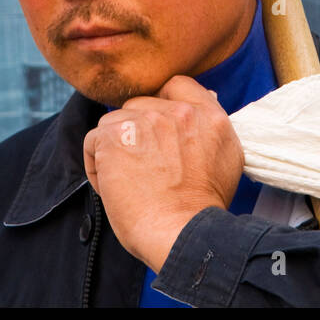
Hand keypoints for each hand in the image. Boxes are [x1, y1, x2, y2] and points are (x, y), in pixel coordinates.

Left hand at [82, 74, 244, 272]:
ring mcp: (146, 120)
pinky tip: (113, 186)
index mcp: (208, 115)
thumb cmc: (200, 209)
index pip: (177, 86)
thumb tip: (205, 104)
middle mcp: (178, 111)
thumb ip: (210, 128)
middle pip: (141, 105)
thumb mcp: (225, 159)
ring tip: (128, 181)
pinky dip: (98, 164)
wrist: (181, 233)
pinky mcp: (115, 135)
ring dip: (116, 148)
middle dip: (138, 132)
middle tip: (145, 167)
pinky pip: (94, 140)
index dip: (162, 104)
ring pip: (116, 121)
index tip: (159, 130)